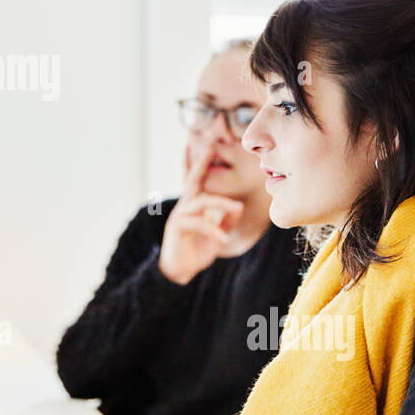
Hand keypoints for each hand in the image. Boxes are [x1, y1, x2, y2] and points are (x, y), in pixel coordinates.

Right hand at [158, 150, 243, 284]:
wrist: (178, 271)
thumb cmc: (196, 251)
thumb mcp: (216, 235)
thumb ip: (225, 221)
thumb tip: (238, 208)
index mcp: (193, 205)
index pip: (198, 180)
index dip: (201, 162)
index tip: (207, 143)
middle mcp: (184, 206)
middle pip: (192, 180)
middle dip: (200, 162)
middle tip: (209, 144)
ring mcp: (179, 216)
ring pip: (199, 202)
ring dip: (219, 202)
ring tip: (236, 207)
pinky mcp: (177, 229)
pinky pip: (197, 224)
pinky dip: (213, 230)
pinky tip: (224, 239)